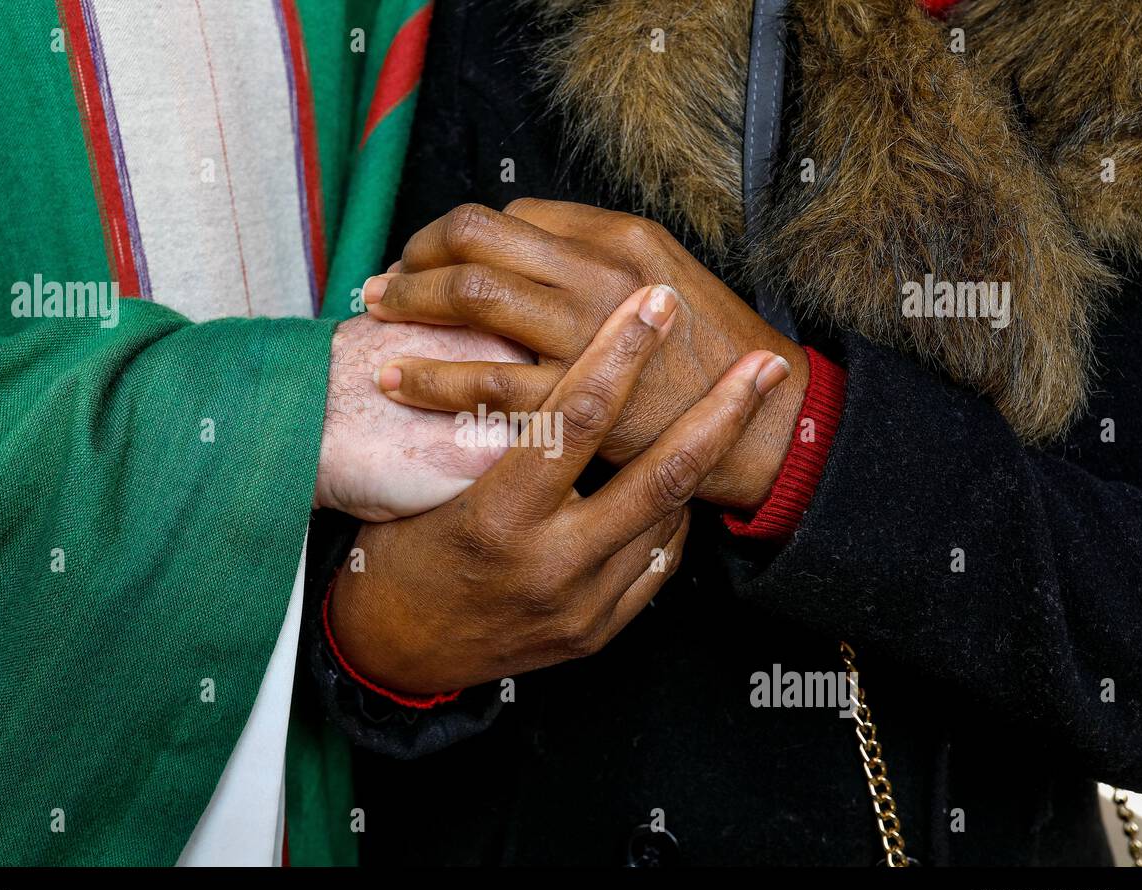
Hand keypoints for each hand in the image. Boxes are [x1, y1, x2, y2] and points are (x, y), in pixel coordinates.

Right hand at [330, 285, 788, 694]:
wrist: (392, 653)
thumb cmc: (399, 553)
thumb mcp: (427, 485)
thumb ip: (492, 434)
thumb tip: (550, 361)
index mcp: (499, 516)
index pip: (576, 419)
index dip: (622, 352)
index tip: (655, 302)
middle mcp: (550, 565)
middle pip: (661, 477)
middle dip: (721, 414)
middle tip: (763, 364)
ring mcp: (582, 606)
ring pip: (669, 520)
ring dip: (692, 464)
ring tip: (715, 419)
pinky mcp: (597, 634)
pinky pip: (657, 567)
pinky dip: (668, 520)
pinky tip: (666, 491)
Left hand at [362, 200, 807, 509]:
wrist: (766, 421)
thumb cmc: (710, 354)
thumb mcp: (661, 281)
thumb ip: (593, 261)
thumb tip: (517, 252)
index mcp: (619, 237)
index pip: (510, 215)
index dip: (453, 235)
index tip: (425, 259)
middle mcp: (598, 271)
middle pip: (477, 239)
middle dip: (416, 256)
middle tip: (384, 283)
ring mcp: (586, 332)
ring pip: (472, 296)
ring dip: (410, 304)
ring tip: (375, 317)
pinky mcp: (578, 397)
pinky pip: (485, 380)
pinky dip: (432, 378)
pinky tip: (398, 380)